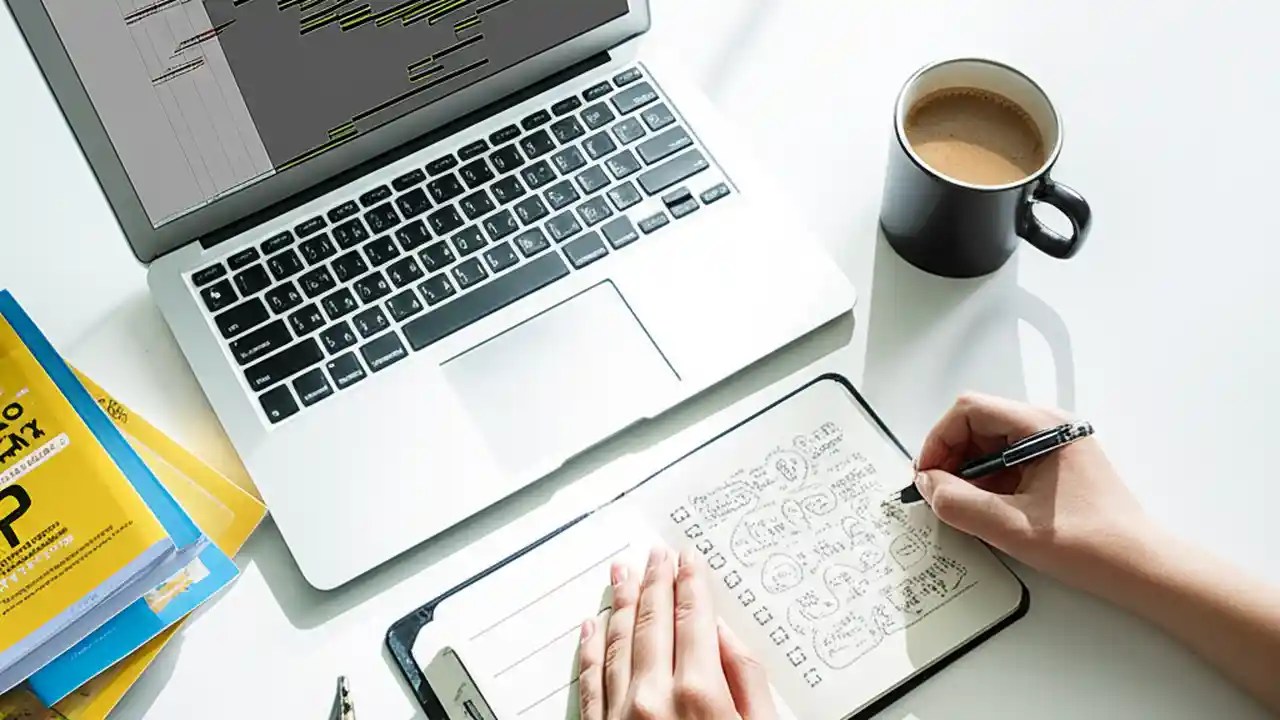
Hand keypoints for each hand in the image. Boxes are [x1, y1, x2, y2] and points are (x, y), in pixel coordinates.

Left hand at [577, 546, 776, 719]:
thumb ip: (746, 680)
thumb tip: (725, 636)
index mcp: (699, 693)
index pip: (693, 619)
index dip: (690, 583)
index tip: (688, 560)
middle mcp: (653, 699)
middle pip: (652, 623)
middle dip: (655, 582)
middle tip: (655, 555)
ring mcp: (621, 716)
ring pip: (617, 643)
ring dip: (621, 603)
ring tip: (622, 575)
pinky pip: (590, 679)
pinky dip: (591, 647)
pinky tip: (593, 626)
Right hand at [914, 393, 1154, 598]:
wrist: (1143, 568)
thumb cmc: (1091, 545)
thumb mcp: (1012, 527)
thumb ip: (959, 503)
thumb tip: (927, 485)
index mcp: (1043, 427)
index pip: (970, 410)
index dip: (938, 440)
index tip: (926, 476)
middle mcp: (1050, 427)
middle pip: (978, 423)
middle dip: (950, 457)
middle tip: (937, 494)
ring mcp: (1055, 445)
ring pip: (991, 443)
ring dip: (968, 472)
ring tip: (963, 506)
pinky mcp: (1057, 466)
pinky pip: (1008, 461)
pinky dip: (988, 481)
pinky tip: (988, 510)